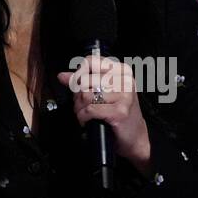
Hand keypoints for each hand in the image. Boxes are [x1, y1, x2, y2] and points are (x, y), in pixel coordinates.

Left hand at [56, 54, 151, 170]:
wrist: (134, 136)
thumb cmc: (118, 112)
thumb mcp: (103, 92)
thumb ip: (82, 81)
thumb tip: (62, 76)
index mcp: (122, 71)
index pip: (90, 62)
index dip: (78, 74)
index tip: (77, 86)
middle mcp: (125, 81)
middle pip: (85, 80)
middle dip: (77, 96)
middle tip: (82, 105)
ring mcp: (124, 96)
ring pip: (85, 96)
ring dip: (79, 108)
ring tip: (85, 113)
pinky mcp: (119, 112)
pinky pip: (89, 110)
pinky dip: (83, 117)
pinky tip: (88, 120)